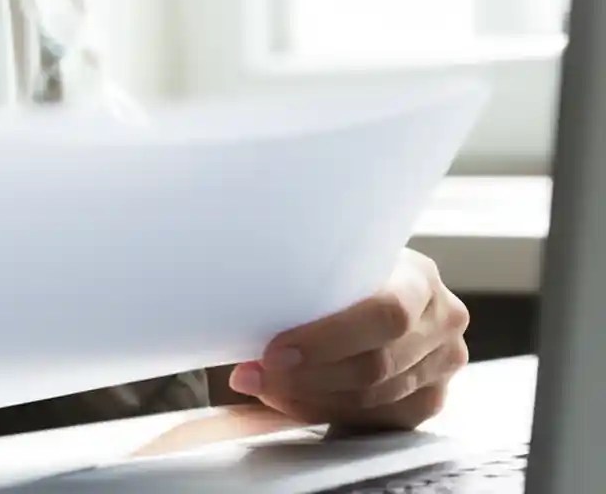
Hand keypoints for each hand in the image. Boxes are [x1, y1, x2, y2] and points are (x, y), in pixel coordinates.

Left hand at [229, 250, 469, 429]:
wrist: (374, 290)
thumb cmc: (341, 276)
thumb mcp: (331, 264)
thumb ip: (302, 285)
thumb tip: (241, 321)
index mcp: (419, 276)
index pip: (386, 313)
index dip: (327, 339)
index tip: (273, 352)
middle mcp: (443, 319)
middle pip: (377, 364)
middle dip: (306, 376)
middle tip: (253, 376)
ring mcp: (444, 363)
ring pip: (373, 397)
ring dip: (309, 397)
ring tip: (264, 386)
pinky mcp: (431, 398)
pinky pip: (376, 420)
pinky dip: (326, 411)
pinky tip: (292, 399)